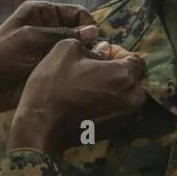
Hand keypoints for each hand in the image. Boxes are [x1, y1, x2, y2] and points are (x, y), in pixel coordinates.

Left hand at [0, 0, 98, 119]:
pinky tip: (78, 77)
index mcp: (40, 12)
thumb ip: (63, 35)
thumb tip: (95, 32)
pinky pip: (70, 65)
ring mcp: (49, 48)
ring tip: (85, 69)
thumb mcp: (30, 40)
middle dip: (88, 43)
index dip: (88, 26)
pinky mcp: (50, 67)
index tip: (92, 42)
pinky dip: (76, 69)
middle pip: (80, 31)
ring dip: (84, 58)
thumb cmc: (0, 58)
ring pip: (77, 50)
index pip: (78, 13)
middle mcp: (47, 27)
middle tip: (92, 58)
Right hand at [8, 39, 145, 156]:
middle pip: (133, 78)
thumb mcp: (65, 50)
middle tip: (93, 69)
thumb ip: (89, 44)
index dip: (117, 52)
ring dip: (113, 88)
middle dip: (117, 71)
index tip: (100, 52)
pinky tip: (88, 101)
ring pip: (127, 95)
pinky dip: (109, 103)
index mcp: (124, 76)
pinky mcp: (117, 131)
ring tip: (89, 86)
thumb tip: (102, 50)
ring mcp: (127, 117)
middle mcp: (133, 98)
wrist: (41, 128)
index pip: (135, 59)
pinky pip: (119, 110)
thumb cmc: (53, 86)